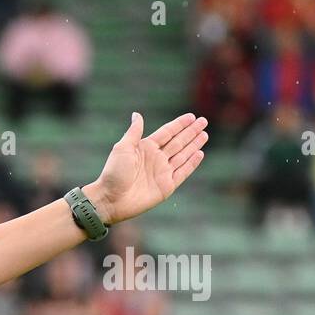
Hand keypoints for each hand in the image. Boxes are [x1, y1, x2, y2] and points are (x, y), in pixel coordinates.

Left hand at [85, 112, 207, 225]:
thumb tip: (137, 114)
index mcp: (145, 148)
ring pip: (183, 155)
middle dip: (190, 132)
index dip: (179, 125)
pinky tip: (199, 153)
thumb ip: (134, 132)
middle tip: (203, 121)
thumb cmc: (113, 173)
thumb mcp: (122, 148)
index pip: (167, 133)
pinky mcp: (166, 186)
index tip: (191, 116)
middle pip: (178, 142)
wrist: (110, 199)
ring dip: (194, 145)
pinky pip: (183, 172)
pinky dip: (191, 163)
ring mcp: (162, 172)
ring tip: (204, 134)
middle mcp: (156, 159)